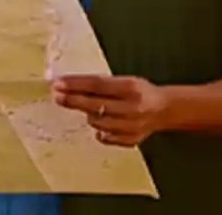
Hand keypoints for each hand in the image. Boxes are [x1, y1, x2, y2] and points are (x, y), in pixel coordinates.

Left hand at [53, 74, 170, 146]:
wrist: (164, 109)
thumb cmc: (139, 91)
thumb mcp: (124, 80)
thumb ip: (102, 84)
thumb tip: (70, 86)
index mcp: (130, 87)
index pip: (97, 85)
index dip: (75, 85)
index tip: (58, 84)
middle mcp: (132, 107)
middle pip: (95, 105)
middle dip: (73, 100)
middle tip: (57, 95)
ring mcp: (132, 126)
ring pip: (98, 123)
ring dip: (88, 115)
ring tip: (89, 108)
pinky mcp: (131, 140)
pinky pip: (106, 137)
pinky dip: (100, 130)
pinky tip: (101, 124)